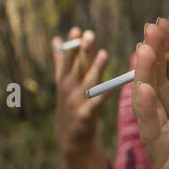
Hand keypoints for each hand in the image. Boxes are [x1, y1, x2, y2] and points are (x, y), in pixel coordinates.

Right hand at [53, 27, 109, 157]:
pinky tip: (111, 89)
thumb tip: (57, 38)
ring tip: (105, 54)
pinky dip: (102, 96)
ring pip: (88, 82)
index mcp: (64, 79)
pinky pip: (96, 103)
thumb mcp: (63, 82)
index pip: (67, 58)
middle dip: (82, 51)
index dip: (71, 44)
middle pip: (77, 67)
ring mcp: (76, 102)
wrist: (71, 138)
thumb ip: (62, 61)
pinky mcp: (85, 115)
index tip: (77, 29)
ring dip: (95, 68)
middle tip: (89, 34)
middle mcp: (69, 88)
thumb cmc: (70, 105)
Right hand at [131, 18, 168, 168]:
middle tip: (150, 27)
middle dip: (153, 56)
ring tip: (142, 49)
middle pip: (159, 83)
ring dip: (144, 77)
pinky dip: (146, 111)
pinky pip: (152, 133)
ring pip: (150, 104)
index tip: (160, 25)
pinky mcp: (166, 161)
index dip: (167, 52)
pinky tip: (143, 88)